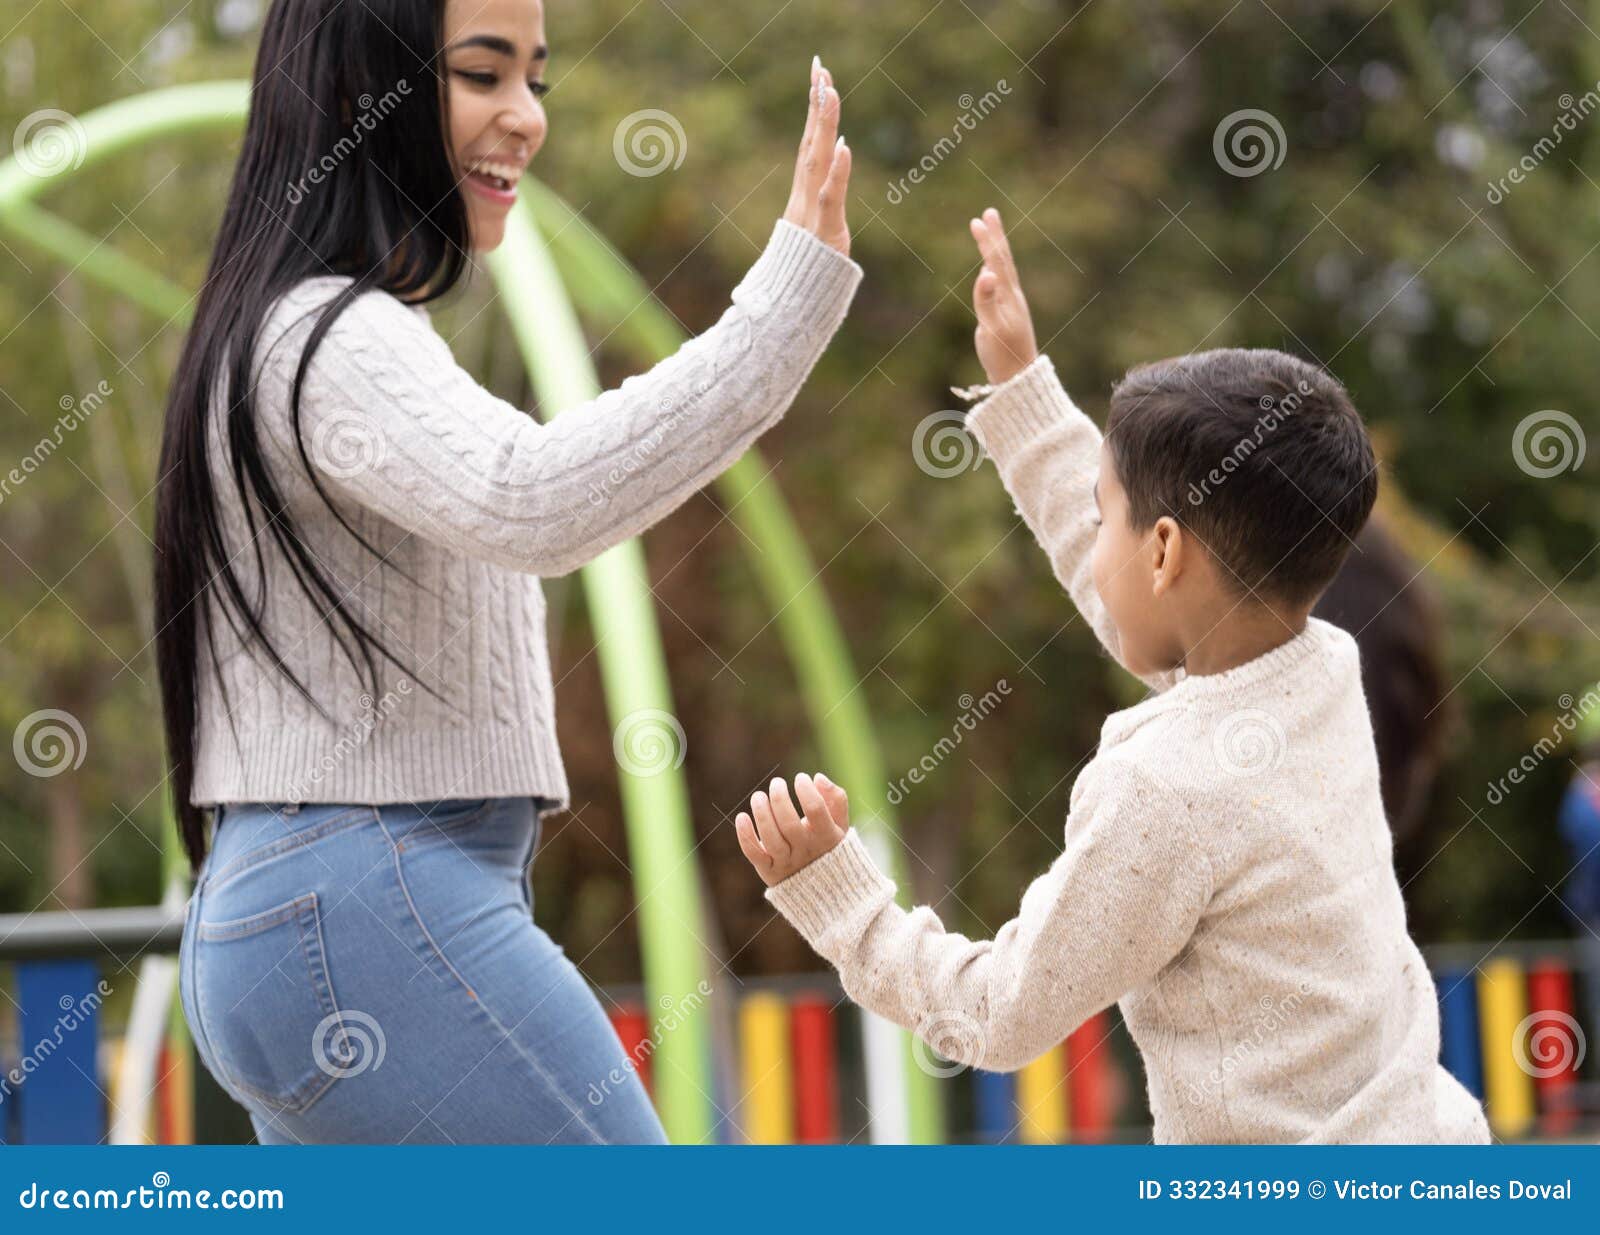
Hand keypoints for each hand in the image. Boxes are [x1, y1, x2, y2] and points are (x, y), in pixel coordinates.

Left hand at [735, 772, 849, 886]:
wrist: (823, 887)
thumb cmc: (828, 844)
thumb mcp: (840, 824)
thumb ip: (836, 799)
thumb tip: (818, 777)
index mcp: (827, 837)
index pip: (816, 810)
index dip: (806, 790)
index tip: (800, 778)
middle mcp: (807, 851)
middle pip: (790, 825)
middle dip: (779, 800)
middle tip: (776, 783)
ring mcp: (787, 862)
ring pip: (771, 839)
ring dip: (761, 814)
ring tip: (758, 796)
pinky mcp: (769, 870)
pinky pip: (754, 854)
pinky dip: (745, 836)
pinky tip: (742, 816)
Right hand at [782, 56, 851, 256]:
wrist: (794, 302)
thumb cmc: (808, 266)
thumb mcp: (816, 226)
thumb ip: (822, 193)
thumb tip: (833, 158)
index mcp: (804, 192)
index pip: (811, 141)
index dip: (815, 108)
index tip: (819, 74)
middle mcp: (805, 195)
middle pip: (812, 141)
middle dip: (816, 103)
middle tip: (820, 68)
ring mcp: (813, 211)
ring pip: (819, 161)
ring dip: (824, 126)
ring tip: (830, 93)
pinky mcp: (826, 230)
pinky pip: (830, 198)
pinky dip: (837, 172)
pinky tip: (845, 147)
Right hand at [969, 207, 1038, 384]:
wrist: (1019, 378)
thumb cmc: (1004, 355)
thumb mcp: (992, 328)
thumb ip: (987, 301)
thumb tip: (986, 273)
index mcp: (1008, 296)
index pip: (997, 261)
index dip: (988, 241)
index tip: (979, 219)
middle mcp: (1012, 296)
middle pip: (1003, 260)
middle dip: (995, 237)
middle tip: (989, 213)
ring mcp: (1010, 306)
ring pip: (1003, 271)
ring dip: (994, 251)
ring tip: (988, 235)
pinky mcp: (1005, 316)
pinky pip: (1000, 285)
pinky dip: (994, 271)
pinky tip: (990, 272)